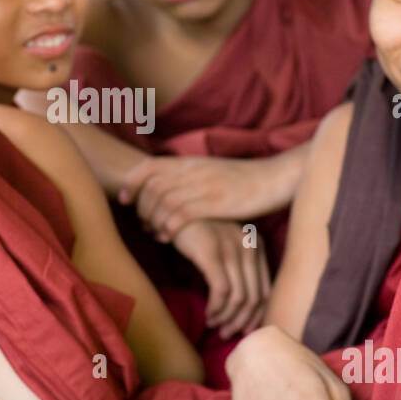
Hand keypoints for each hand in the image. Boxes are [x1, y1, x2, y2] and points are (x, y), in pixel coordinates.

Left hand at [121, 155, 273, 240]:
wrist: (275, 179)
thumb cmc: (244, 180)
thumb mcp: (213, 171)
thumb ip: (190, 176)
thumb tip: (169, 188)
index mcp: (192, 162)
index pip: (149, 166)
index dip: (131, 182)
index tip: (124, 199)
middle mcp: (194, 170)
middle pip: (152, 186)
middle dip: (140, 206)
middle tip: (141, 224)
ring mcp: (205, 185)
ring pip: (164, 201)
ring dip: (153, 219)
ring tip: (153, 233)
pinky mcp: (217, 202)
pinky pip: (183, 214)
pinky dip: (169, 226)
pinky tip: (168, 237)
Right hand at [171, 219, 269, 337]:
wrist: (172, 206)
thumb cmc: (197, 229)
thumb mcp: (222, 245)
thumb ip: (235, 266)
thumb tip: (240, 303)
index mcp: (256, 244)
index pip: (265, 289)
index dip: (257, 315)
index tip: (244, 329)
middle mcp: (249, 246)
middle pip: (254, 297)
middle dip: (242, 322)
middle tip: (227, 334)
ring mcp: (231, 249)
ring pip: (239, 298)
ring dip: (227, 318)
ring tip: (215, 326)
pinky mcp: (212, 253)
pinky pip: (221, 291)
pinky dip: (216, 308)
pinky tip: (208, 315)